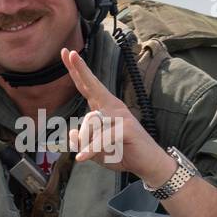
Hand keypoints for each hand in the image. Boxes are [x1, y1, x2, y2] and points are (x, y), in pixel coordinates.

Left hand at [61, 47, 172, 184]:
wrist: (148, 164)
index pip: (88, 87)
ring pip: (90, 122)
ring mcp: (121, 115)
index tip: (68, 53)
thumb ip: (83, 142)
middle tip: (70, 52)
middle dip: (80, 70)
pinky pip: (101, 137)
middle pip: (92, 87)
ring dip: (86, 143)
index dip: (78, 71)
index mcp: (105, 109)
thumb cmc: (123, 154)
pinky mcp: (126, 127)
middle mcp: (113, 107)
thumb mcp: (96, 151)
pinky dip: (90, 150)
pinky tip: (82, 159)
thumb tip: (71, 133)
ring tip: (93, 155)